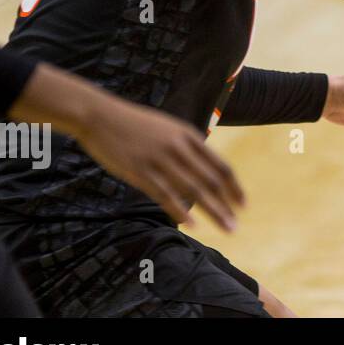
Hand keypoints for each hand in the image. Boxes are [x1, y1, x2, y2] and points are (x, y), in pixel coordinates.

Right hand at [76, 93, 245, 231]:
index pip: (220, 166)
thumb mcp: (169, 128)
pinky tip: (192, 224)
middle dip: (226, 205)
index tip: (243, 204)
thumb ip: (187, 145)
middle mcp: (179, 148)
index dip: (234, 187)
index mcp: (189, 136)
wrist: (100, 116)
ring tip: (225, 228)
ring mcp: (160, 160)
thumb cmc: (134, 124)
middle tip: (236, 226)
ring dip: (213, 211)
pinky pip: (165, 195)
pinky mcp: (140, 171)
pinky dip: (180, 211)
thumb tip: (202, 166)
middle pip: (211, 181)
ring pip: (194, 190)